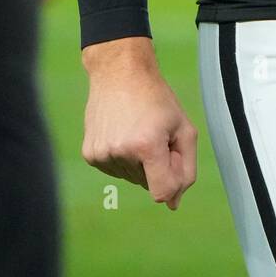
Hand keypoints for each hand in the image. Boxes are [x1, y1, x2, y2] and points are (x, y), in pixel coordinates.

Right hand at [82, 38, 196, 209]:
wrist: (119, 73)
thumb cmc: (156, 98)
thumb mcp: (183, 127)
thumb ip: (186, 168)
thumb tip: (173, 203)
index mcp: (147, 146)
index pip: (161, 192)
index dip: (171, 183)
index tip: (171, 162)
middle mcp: (121, 153)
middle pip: (147, 183)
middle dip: (156, 165)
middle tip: (153, 135)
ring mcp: (102, 155)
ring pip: (130, 178)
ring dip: (138, 162)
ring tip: (136, 131)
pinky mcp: (90, 154)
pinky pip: (114, 170)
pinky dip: (122, 158)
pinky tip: (122, 133)